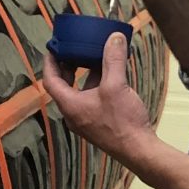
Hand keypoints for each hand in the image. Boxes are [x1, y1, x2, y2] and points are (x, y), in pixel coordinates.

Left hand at [40, 31, 154, 165]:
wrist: (138, 149)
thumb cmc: (123, 123)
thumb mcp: (116, 85)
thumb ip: (113, 59)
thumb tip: (114, 38)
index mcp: (70, 105)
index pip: (50, 80)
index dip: (50, 62)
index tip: (53, 48)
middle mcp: (73, 114)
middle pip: (63, 86)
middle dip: (68, 66)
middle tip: (73, 50)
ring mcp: (86, 120)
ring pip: (79, 92)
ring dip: (84, 75)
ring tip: (94, 58)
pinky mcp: (98, 122)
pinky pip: (91, 99)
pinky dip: (96, 85)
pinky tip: (110, 76)